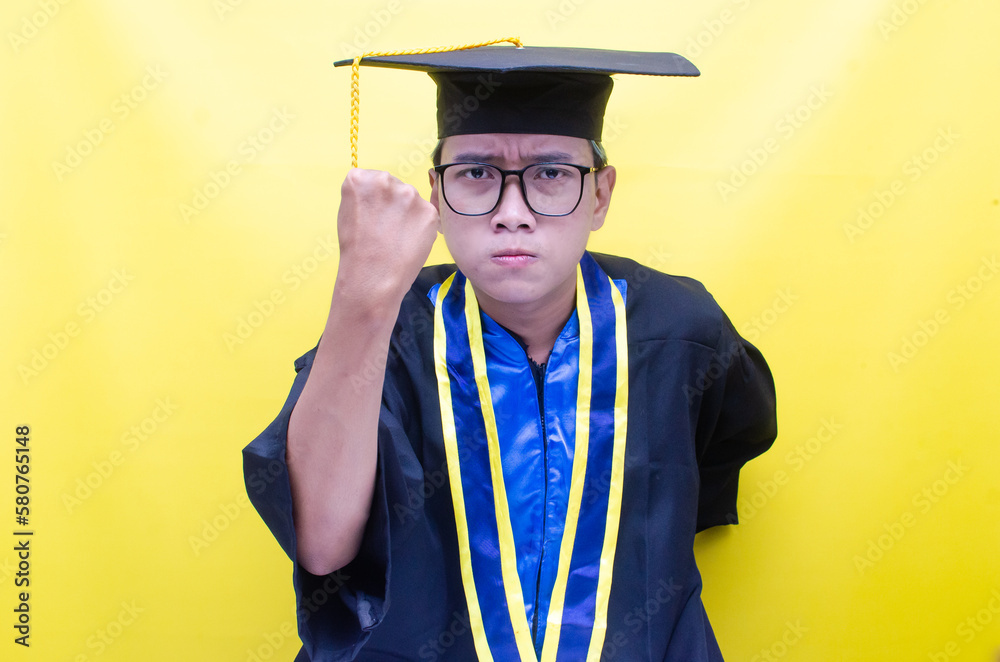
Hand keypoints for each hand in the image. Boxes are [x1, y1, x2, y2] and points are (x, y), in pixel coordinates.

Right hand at [334, 169, 438, 304]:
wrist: (372, 277)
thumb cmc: (356, 249)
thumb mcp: (346, 212)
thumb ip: (362, 195)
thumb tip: (376, 192)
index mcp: (360, 178)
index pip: (372, 178)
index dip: (374, 199)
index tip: (372, 214)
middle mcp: (385, 180)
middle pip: (394, 186)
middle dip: (392, 203)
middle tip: (385, 228)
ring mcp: (409, 194)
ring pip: (411, 200)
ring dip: (407, 213)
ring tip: (397, 237)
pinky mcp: (428, 211)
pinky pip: (426, 214)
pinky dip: (420, 226)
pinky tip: (409, 241)